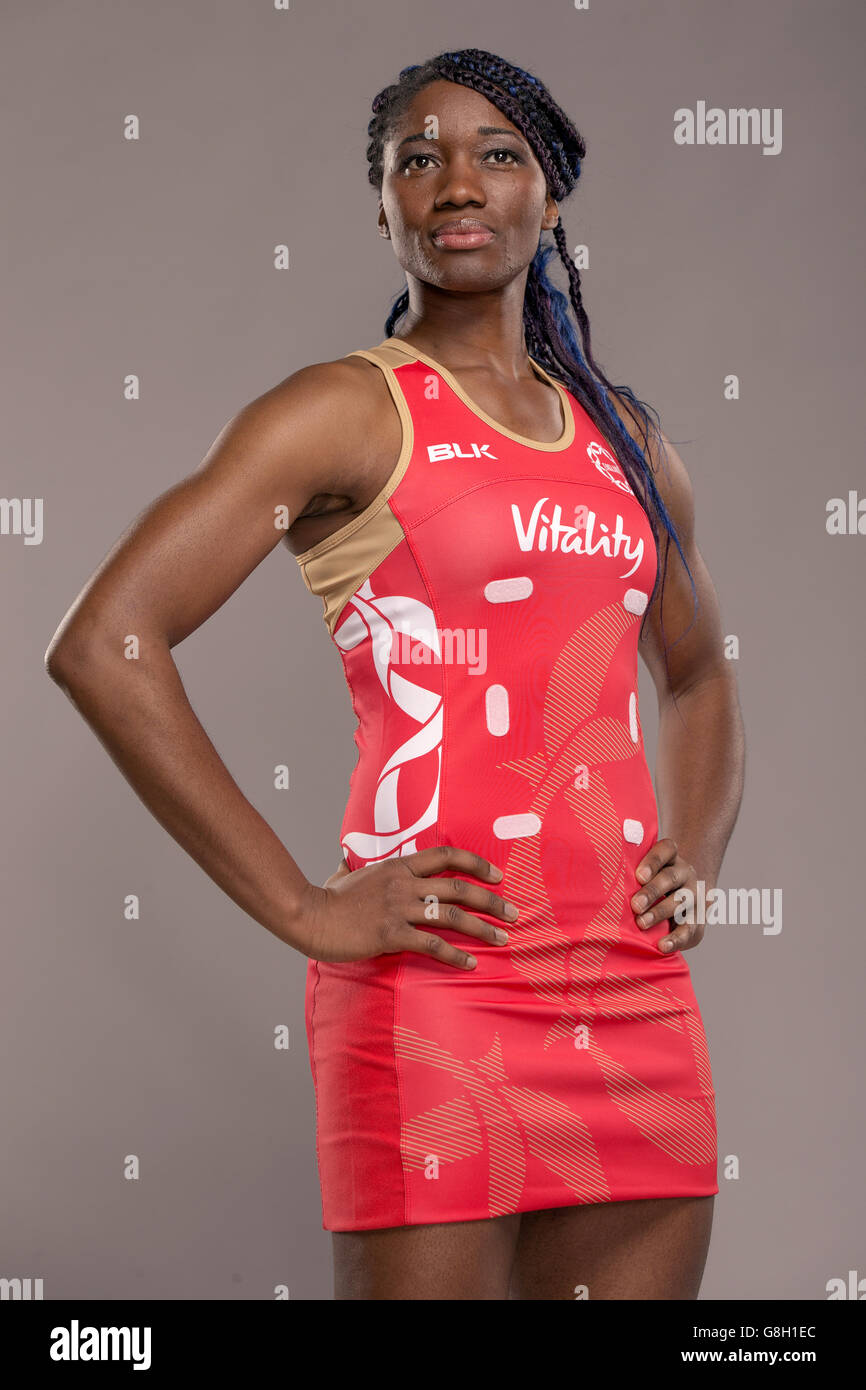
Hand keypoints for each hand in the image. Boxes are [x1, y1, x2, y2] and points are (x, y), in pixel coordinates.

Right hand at [298, 845, 518, 969]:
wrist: (309, 915)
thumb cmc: (327, 897)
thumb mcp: (345, 873)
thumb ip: (354, 866)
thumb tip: (346, 857)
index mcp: (399, 866)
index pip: (446, 855)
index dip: (476, 862)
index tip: (498, 875)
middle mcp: (404, 884)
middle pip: (459, 887)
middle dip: (491, 900)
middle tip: (513, 913)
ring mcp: (398, 908)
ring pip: (452, 915)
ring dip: (482, 928)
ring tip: (502, 939)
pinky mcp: (391, 934)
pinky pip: (432, 944)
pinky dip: (455, 954)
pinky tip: (470, 963)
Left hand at [630, 837, 704, 954]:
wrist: (685, 897)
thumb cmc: (650, 884)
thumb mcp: (644, 873)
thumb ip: (629, 874)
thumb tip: (596, 884)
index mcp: (670, 857)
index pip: (667, 849)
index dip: (653, 861)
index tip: (638, 876)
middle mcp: (685, 873)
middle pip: (670, 878)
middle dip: (652, 892)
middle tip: (635, 905)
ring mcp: (694, 895)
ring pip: (681, 901)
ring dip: (660, 913)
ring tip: (642, 923)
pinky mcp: (698, 919)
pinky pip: (690, 928)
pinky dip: (676, 938)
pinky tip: (662, 945)